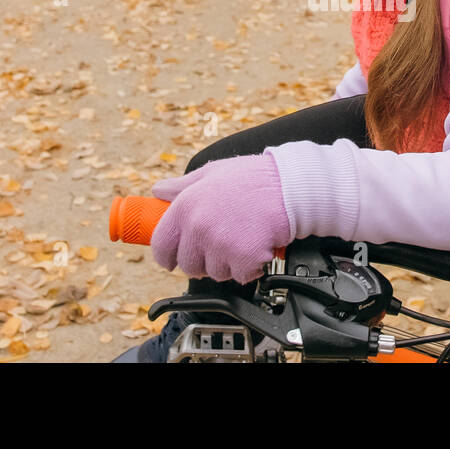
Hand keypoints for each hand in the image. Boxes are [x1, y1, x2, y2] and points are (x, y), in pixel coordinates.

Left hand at [150, 152, 290, 283]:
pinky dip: (250, 267)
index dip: (166, 257)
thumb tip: (158, 190)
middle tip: (220, 245)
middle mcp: (199, 228)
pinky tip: (256, 247)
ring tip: (242, 239)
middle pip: (189, 266)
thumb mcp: (212, 173)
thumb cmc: (254, 178)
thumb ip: (182, 186)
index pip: (161, 246)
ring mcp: (221, 245)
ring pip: (216, 273)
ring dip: (229, 263)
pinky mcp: (244, 259)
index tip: (173, 259)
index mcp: (186, 206)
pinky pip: (240, 276)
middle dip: (203, 261)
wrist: (291, 186)